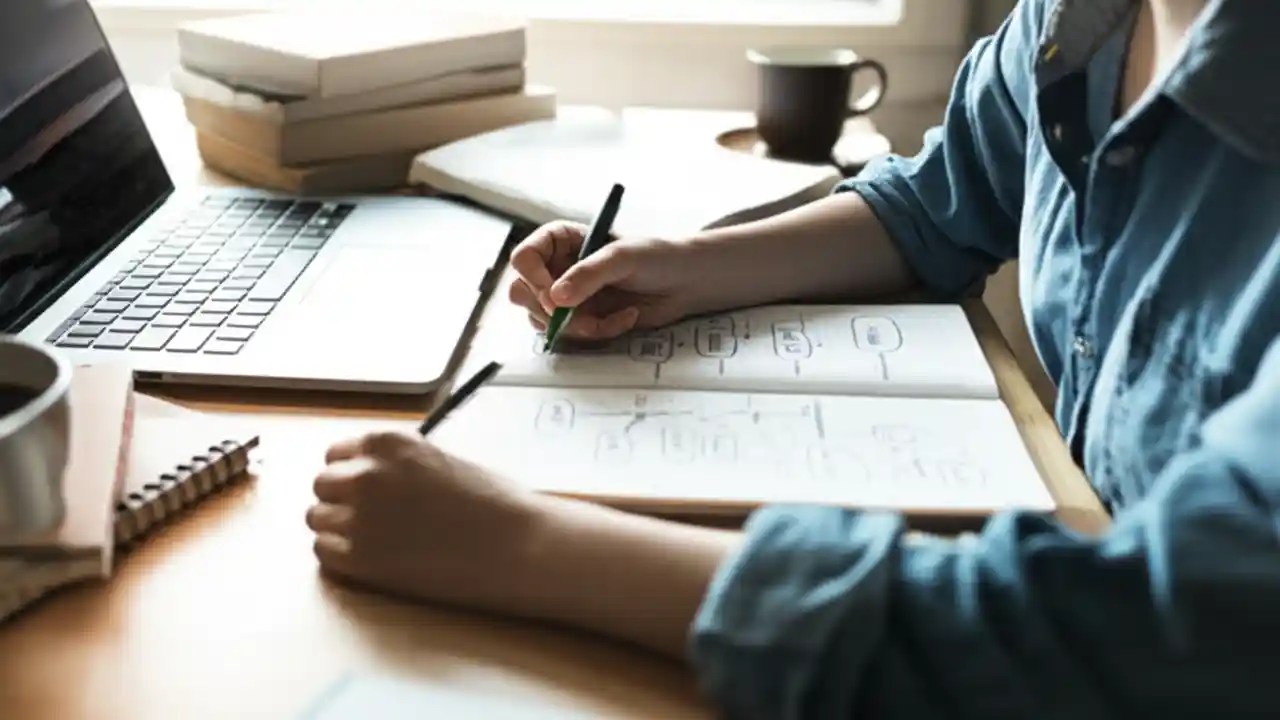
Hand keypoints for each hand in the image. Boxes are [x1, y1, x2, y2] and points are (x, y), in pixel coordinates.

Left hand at [305, 430, 545, 611]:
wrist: (514, 545)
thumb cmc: (492, 502)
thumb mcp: (440, 460)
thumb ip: (400, 463)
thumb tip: (374, 475)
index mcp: (388, 443)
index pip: (338, 453)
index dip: (353, 472)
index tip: (368, 487)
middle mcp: (365, 474)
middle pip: (322, 484)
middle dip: (343, 499)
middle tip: (373, 517)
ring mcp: (358, 517)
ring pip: (316, 518)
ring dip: (339, 527)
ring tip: (376, 539)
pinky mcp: (358, 559)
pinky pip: (323, 552)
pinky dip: (341, 556)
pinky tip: (374, 558)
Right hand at [506, 221, 702, 340]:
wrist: (686, 282)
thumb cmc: (657, 256)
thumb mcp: (622, 258)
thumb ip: (588, 275)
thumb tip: (556, 297)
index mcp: (561, 239)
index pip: (524, 257)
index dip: (532, 278)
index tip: (554, 295)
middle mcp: (557, 267)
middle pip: (522, 293)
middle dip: (550, 310)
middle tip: (577, 315)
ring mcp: (567, 296)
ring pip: (541, 319)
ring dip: (574, 326)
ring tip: (607, 318)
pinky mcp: (581, 319)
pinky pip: (569, 335)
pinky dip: (594, 333)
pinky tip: (623, 319)